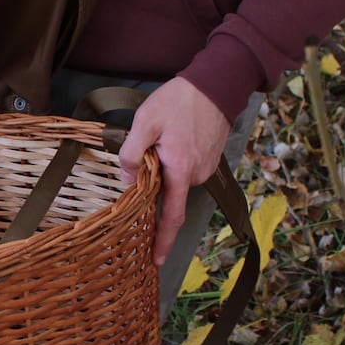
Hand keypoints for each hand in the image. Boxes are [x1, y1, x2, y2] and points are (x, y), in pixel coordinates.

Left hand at [119, 78, 229, 264]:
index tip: (156, 259)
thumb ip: (132, 153)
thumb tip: (128, 181)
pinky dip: (174, 162)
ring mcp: (205, 168)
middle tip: (149, 151)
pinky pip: (185, 170)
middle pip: (168, 194)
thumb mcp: (146, 122)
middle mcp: (196, 175)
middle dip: (154, 184)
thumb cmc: (180, 100)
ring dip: (164, 169)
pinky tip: (172, 139)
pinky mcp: (209, 160)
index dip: (163, 240)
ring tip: (162, 138)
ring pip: (175, 180)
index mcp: (180, 170)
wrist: (216, 84)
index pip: (172, 215)